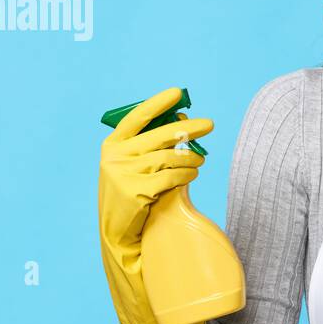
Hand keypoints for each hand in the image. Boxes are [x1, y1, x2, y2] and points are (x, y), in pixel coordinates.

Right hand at [99, 89, 213, 245]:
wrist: (116, 230)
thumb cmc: (129, 191)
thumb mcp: (130, 164)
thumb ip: (148, 145)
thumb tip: (182, 120)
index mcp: (112, 144)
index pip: (137, 117)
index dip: (158, 103)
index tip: (177, 93)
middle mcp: (116, 156)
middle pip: (160, 135)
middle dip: (189, 128)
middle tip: (210, 124)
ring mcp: (125, 173)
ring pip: (170, 157)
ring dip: (191, 158)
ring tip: (200, 160)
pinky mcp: (137, 191)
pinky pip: (172, 177)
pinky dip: (187, 174)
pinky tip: (192, 175)